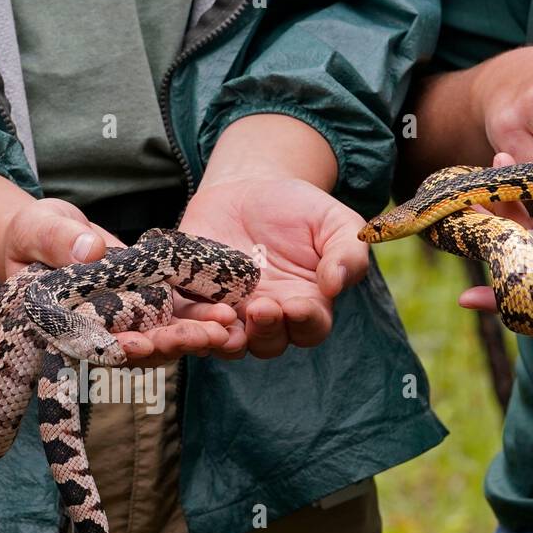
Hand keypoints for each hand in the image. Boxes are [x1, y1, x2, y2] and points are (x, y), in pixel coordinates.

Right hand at [0, 169, 235, 365]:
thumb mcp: (37, 230)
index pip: (95, 345)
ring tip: (228, 324)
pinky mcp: (148, 303)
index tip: (143, 345)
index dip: (120, 348)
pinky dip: (201, 312)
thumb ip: (57, 240)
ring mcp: (128, 321)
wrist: (45, 234)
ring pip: (165, 334)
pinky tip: (230, 308)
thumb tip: (91, 250)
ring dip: (197, 332)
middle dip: (174, 343)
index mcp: (69, 328)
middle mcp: (104, 333)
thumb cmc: (30, 234)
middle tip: (209, 337)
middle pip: (140, 347)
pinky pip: (177, 312)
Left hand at [178, 177, 369, 358]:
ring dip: (223, 340)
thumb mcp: (332, 222)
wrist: (248, 189)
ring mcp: (230, 313)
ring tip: (222, 322)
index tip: (298, 306)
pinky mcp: (194, 301)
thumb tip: (337, 284)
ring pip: (226, 343)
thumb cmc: (298, 209)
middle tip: (260, 308)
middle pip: (268, 342)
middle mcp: (268, 318)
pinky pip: (187, 323)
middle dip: (265, 330)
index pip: (310, 328)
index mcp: (306, 305)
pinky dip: (186, 325)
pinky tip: (188, 316)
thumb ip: (346, 252)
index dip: (305, 322)